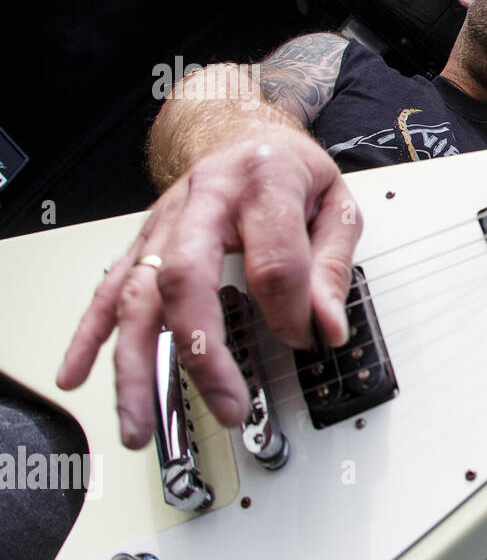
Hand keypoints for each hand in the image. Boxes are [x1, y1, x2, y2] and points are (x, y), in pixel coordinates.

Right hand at [56, 125, 361, 448]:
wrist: (243, 134)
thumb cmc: (290, 170)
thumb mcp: (336, 204)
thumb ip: (333, 266)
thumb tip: (329, 328)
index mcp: (264, 183)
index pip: (274, 260)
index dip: (291, 310)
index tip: (305, 339)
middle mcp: (205, 201)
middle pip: (188, 278)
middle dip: (203, 351)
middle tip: (226, 405)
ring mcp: (165, 223)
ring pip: (140, 296)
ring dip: (138, 365)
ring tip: (143, 425)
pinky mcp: (143, 243)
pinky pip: (110, 291)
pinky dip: (90, 336)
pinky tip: (78, 375)